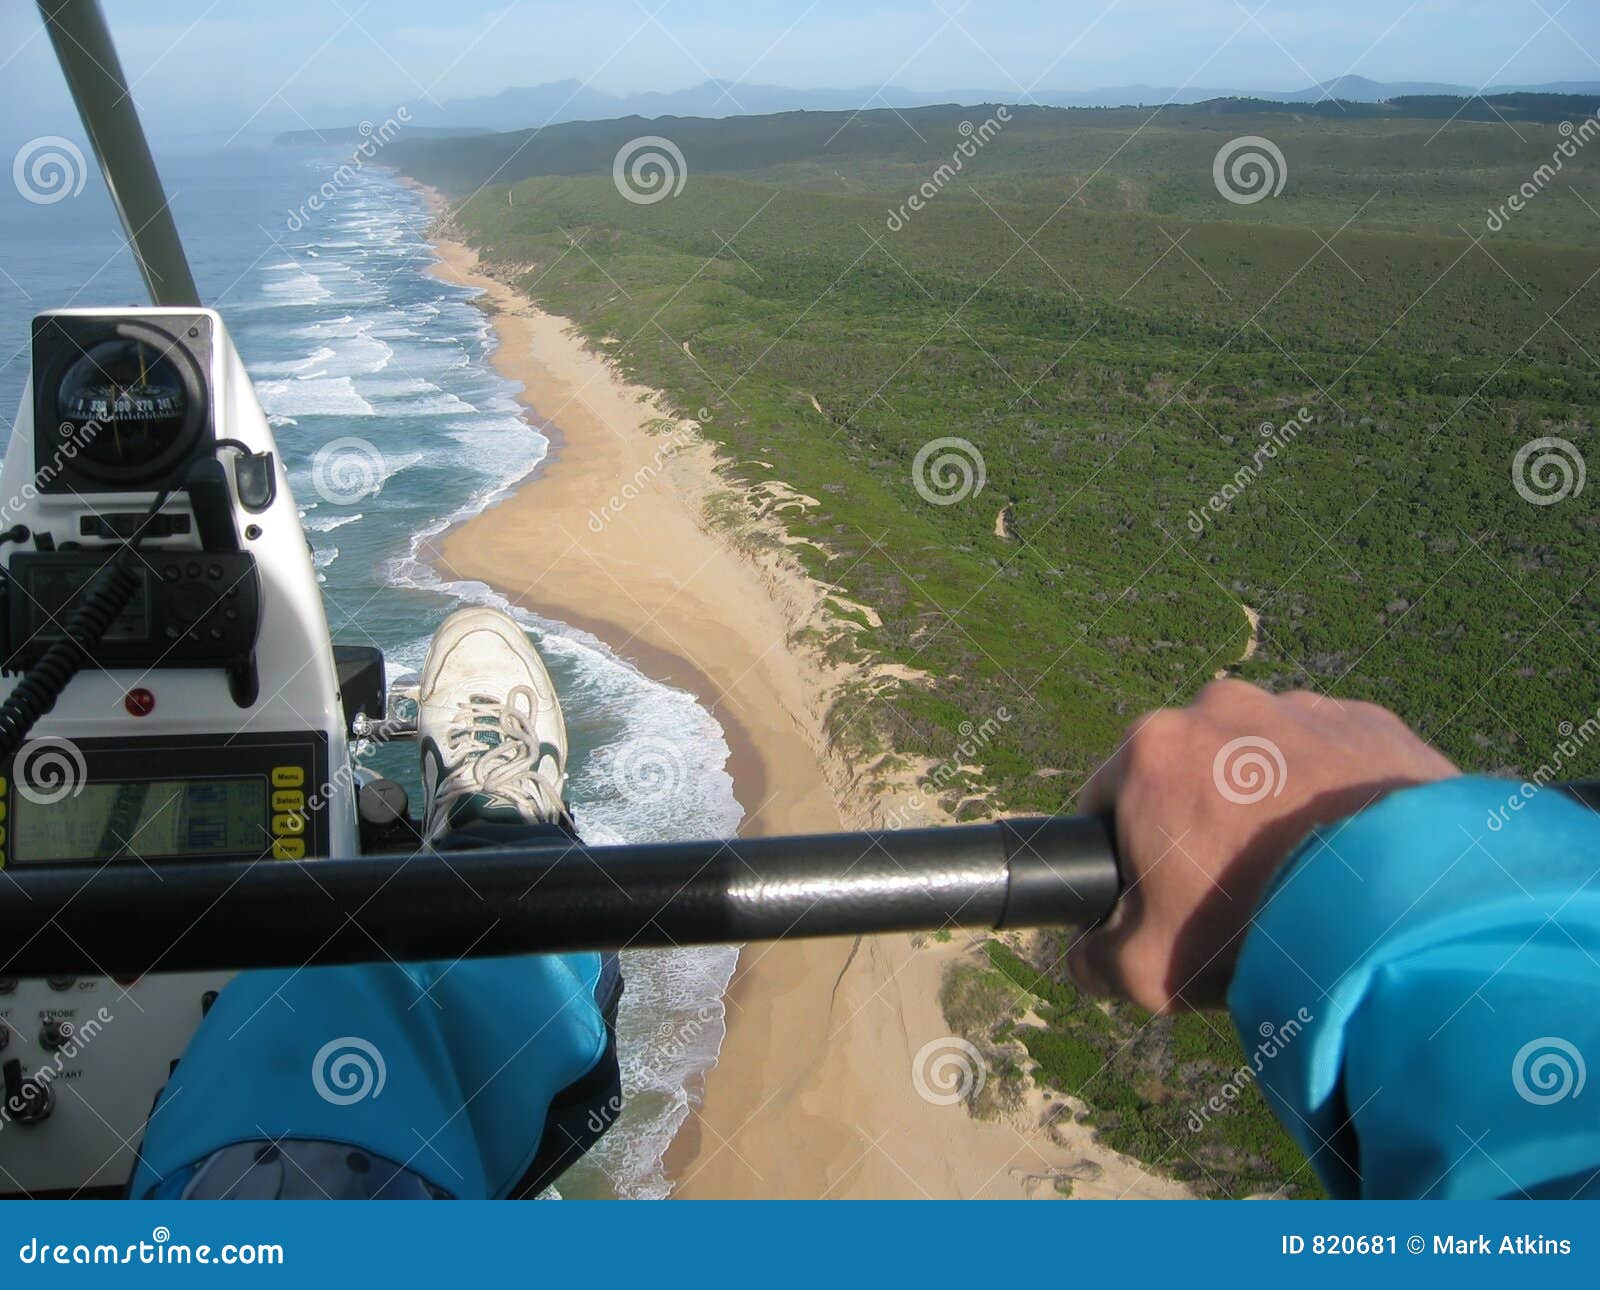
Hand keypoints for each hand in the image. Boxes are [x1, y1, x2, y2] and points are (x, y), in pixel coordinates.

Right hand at [1068, 679, 1457, 1011]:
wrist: (1397, 911)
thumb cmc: (1254, 929)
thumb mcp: (1142, 968)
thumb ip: (1092, 958)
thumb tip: (1086, 955)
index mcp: (1150, 750)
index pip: (1107, 800)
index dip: (1124, 853)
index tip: (1157, 893)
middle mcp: (1218, 709)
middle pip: (1189, 771)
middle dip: (1200, 820)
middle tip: (1233, 891)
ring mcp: (1300, 707)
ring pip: (1263, 760)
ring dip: (1268, 801)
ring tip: (1302, 873)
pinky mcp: (1370, 721)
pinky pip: (1335, 759)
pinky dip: (1335, 798)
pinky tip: (1349, 854)